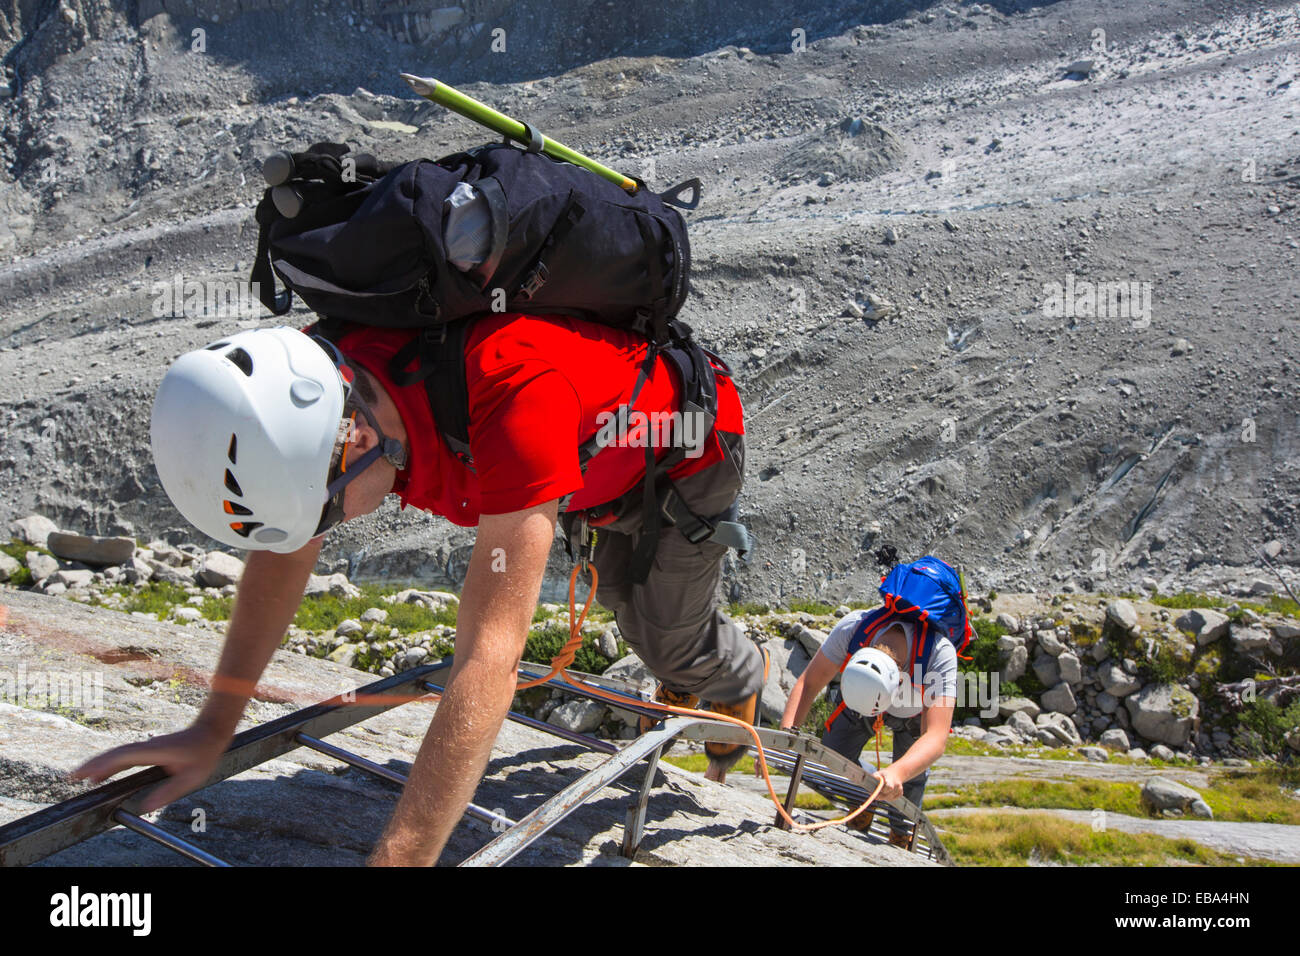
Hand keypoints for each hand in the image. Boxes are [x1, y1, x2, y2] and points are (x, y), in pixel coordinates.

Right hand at [70, 723, 229, 812]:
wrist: (211, 731)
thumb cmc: (204, 752)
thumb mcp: (192, 777)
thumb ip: (169, 791)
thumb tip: (146, 807)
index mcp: (154, 751)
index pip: (122, 757)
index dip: (102, 765)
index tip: (85, 774)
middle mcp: (146, 747)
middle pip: (114, 755)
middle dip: (92, 765)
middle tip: (72, 777)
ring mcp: (146, 747)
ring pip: (117, 754)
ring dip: (98, 764)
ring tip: (79, 777)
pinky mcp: (148, 749)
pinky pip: (124, 756)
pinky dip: (109, 764)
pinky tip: (102, 774)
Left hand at [874, 764, 904, 801]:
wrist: (894, 774)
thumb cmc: (884, 774)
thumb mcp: (879, 773)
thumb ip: (874, 778)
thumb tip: (869, 783)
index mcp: (891, 779)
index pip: (889, 787)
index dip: (883, 791)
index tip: (877, 791)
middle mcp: (896, 785)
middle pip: (888, 795)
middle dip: (881, 796)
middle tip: (875, 795)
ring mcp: (899, 789)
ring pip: (890, 798)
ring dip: (884, 797)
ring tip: (881, 792)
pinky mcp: (900, 793)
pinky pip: (892, 799)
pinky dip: (888, 798)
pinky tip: (886, 793)